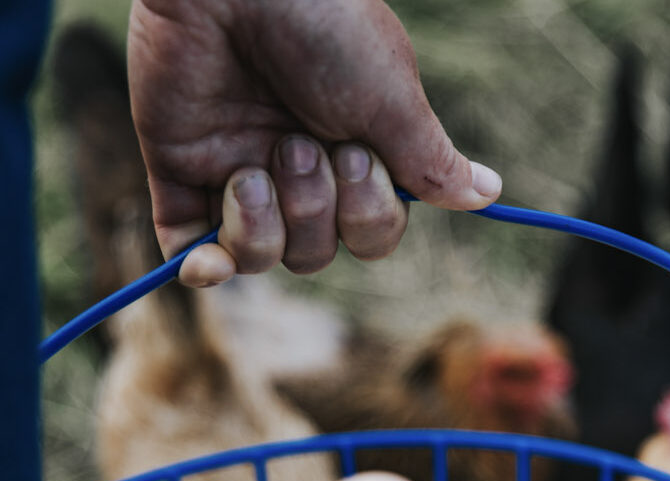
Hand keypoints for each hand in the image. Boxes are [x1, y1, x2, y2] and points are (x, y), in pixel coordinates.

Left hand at [128, 0, 501, 284]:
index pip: (370, 234)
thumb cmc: (321, 22)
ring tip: (251, 170)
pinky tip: (208, 261)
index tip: (354, 154)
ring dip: (262, 228)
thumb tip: (488, 194)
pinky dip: (203, 266)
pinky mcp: (181, 169)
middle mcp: (298, 168)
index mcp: (353, 149)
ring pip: (262, 258)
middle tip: (295, 143)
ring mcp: (238, 169)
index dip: (366, 217)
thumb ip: (429, 160)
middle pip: (318, 253)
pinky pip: (190, 249)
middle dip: (313, 211)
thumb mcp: (390, 96)